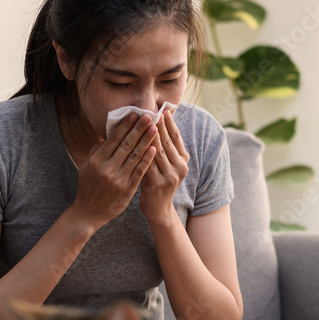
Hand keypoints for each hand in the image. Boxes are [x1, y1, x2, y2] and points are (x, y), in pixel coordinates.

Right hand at [70, 113, 156, 229]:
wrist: (89, 212)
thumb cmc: (88, 185)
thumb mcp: (87, 166)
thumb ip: (98, 150)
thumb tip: (111, 134)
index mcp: (97, 161)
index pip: (114, 139)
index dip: (126, 126)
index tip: (135, 114)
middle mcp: (107, 168)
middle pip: (127, 145)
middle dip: (139, 129)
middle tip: (149, 116)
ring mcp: (118, 179)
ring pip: (135, 156)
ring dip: (146, 141)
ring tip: (155, 128)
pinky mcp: (127, 189)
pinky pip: (139, 171)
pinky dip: (147, 159)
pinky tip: (154, 149)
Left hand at [139, 106, 188, 224]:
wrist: (158, 209)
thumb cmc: (158, 182)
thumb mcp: (166, 165)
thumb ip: (164, 148)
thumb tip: (156, 125)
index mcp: (183, 160)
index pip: (176, 137)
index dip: (169, 123)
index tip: (162, 110)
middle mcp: (180, 167)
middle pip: (167, 141)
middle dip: (158, 125)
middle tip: (150, 111)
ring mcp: (171, 175)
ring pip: (158, 150)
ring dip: (149, 135)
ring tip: (141, 122)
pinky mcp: (160, 183)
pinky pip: (148, 163)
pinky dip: (141, 152)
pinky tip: (134, 142)